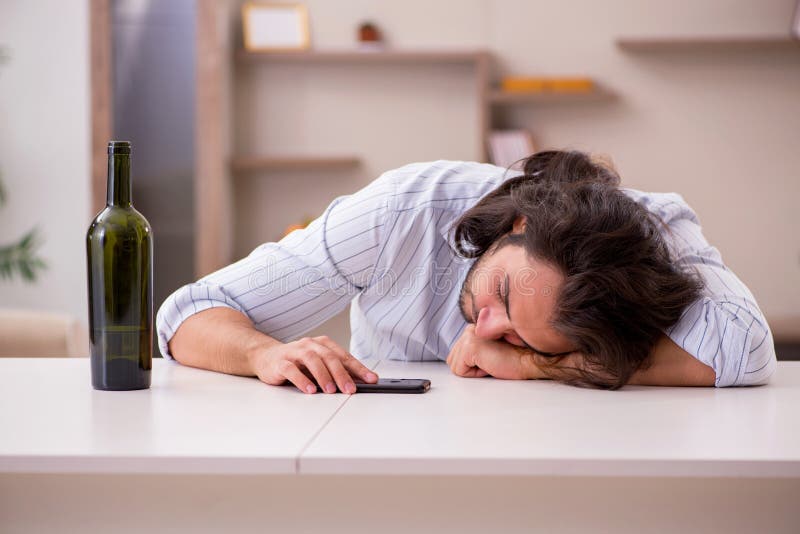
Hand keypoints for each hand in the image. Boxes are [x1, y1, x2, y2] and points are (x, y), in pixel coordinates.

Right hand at [252, 335, 378, 393]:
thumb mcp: (318, 365)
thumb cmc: (296, 362)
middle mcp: (309, 345)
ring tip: (331, 390)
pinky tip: (309, 390)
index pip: (344, 356)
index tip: (371, 379)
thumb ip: (335, 371)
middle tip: (350, 389)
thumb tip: (358, 383)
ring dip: (323, 375)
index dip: (358, 368)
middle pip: (329, 357)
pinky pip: (291, 369)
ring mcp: (294, 352)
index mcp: (322, 344)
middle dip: (342, 374)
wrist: (266, 356)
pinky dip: (301, 380)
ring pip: (311, 360)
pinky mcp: (280, 362)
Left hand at [446, 325, 540, 379]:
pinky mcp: (471, 346)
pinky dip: (475, 374)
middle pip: (453, 358)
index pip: (457, 352)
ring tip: (491, 363)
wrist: (530, 361)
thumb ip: (475, 351)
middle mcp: (471, 327)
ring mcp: (470, 335)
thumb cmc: (516, 359)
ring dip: (473, 370)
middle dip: (470, 366)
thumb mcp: (490, 352)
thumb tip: (460, 361)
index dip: (472, 363)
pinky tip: (490, 365)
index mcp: (476, 327)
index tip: (491, 361)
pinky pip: (459, 370)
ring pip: (455, 364)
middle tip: (492, 362)